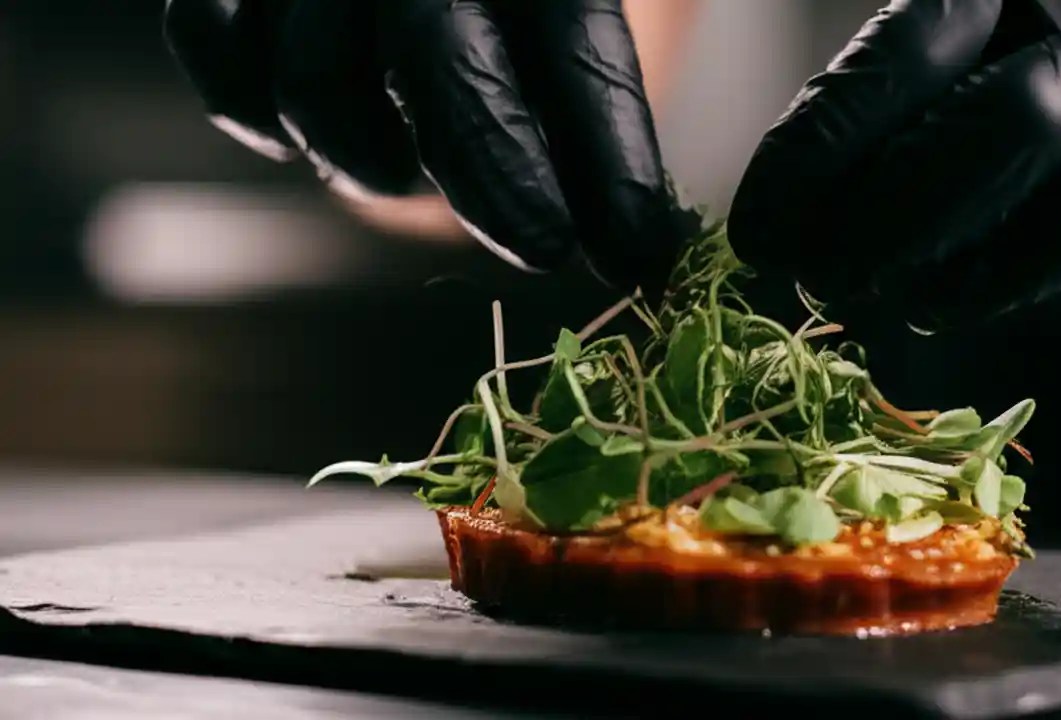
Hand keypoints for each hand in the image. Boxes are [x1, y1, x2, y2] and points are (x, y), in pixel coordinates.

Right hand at [163, 0, 683, 292]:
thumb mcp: (553, 14)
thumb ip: (580, 92)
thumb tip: (635, 239)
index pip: (575, 52)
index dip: (606, 157)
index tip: (634, 251)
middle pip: (442, 57)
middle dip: (493, 171)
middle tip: (541, 248)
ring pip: (315, 80)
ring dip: (364, 158)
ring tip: (397, 172)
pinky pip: (213, 49)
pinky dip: (251, 109)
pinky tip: (295, 132)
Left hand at [728, 0, 1060, 330]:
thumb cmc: (1049, 38)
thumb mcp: (966, 21)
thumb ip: (882, 88)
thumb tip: (783, 219)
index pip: (908, 52)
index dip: (823, 150)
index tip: (760, 232)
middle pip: (1002, 128)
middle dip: (898, 224)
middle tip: (828, 283)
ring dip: (999, 274)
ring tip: (918, 307)